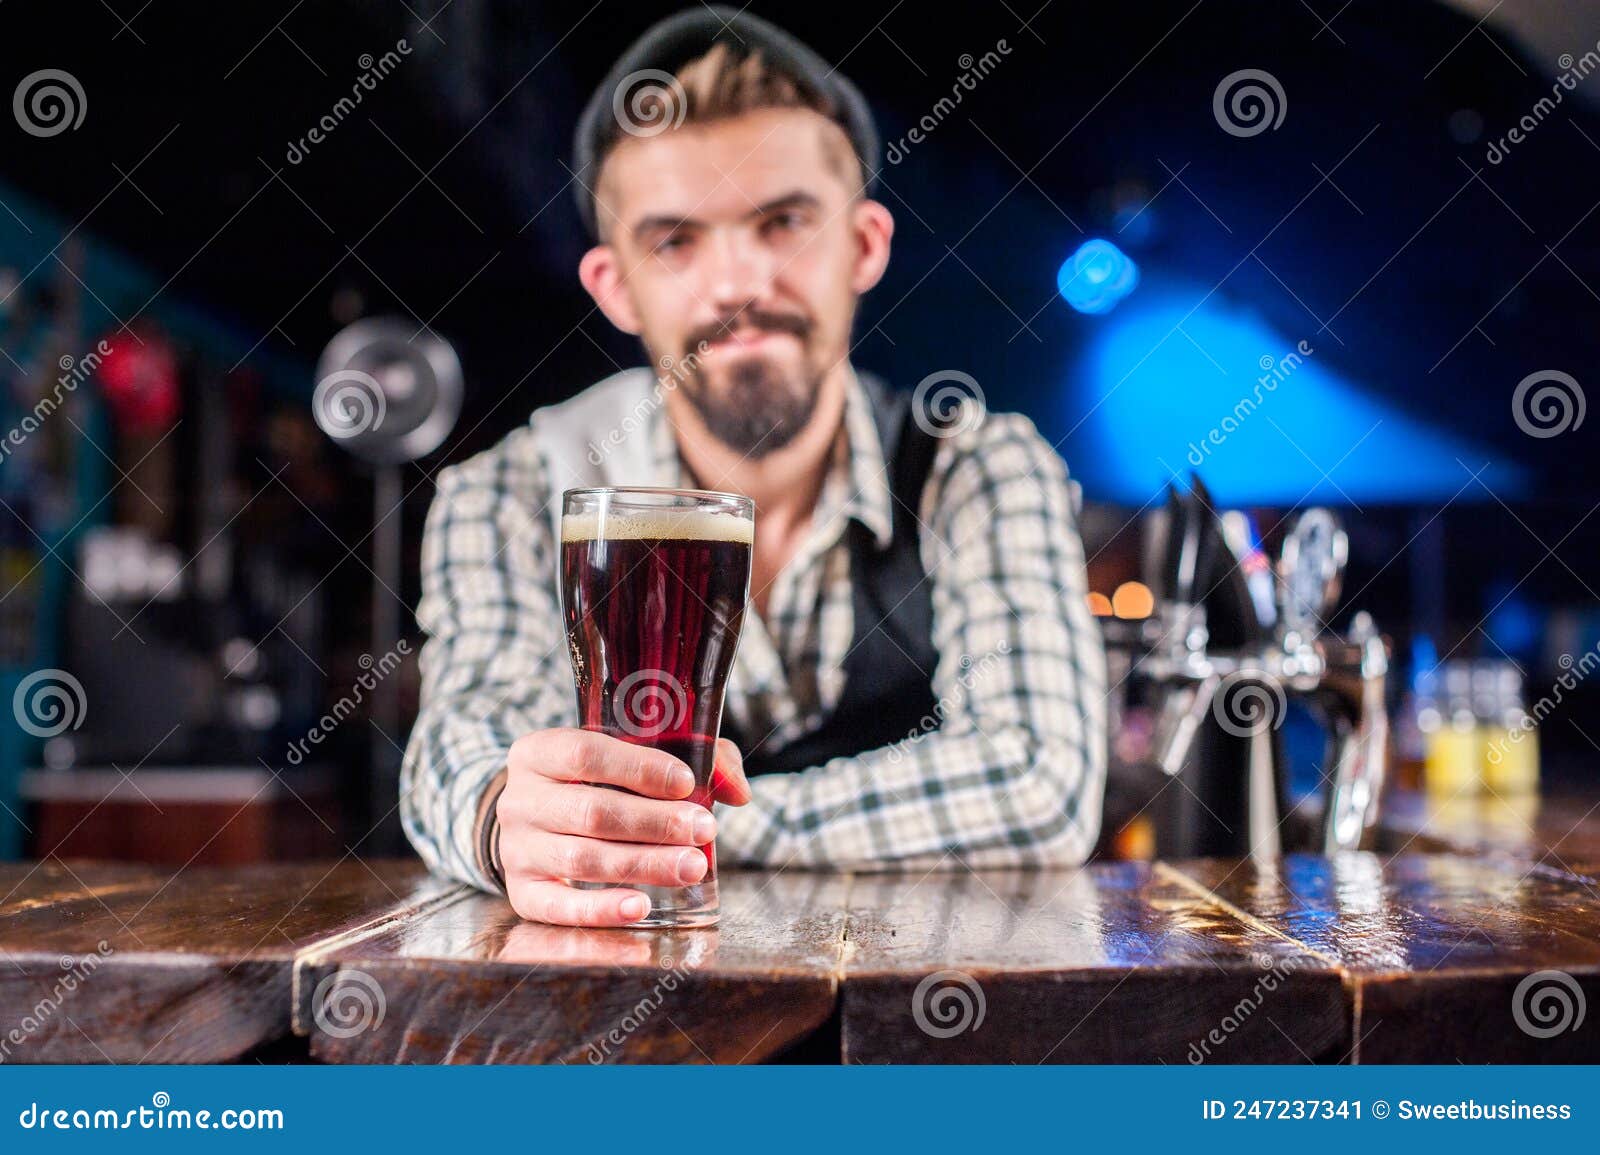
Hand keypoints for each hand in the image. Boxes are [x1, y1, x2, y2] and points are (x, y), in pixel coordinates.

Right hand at [496, 728, 749, 926]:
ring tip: (691, 867)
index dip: (639, 768)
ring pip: (582, 860)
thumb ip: (693, 756)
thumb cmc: (599, 781)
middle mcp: (519, 799)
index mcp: (540, 751)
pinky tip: (640, 906)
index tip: (687, 782)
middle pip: (591, 812)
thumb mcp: (633, 753)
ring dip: (643, 865)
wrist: (538, 820)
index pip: (586, 754)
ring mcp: (516, 848)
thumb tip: (738, 791)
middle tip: (704, 830)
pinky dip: (601, 909)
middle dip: (654, 823)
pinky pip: (559, 908)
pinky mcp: (521, 892)